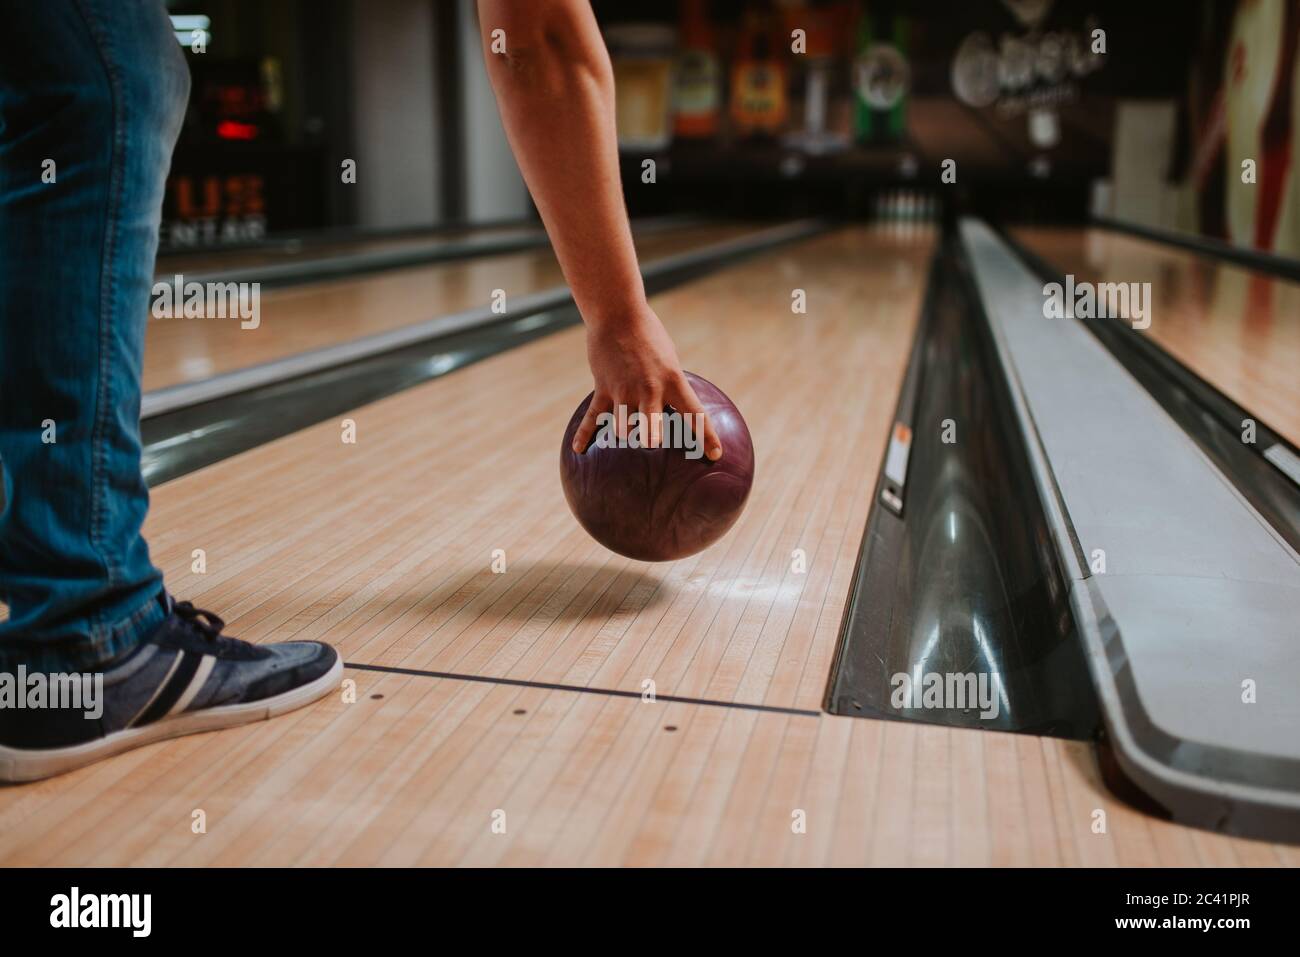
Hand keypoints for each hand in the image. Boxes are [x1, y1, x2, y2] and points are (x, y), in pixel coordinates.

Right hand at [572, 303, 722, 459]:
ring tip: (628, 436)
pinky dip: (584, 433)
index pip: (695, 414)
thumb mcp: (669, 358)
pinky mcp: (603, 388)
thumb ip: (671, 383)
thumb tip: (674, 406)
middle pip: (651, 428)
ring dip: (625, 435)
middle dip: (652, 440)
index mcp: (673, 381)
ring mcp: (624, 391)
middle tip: (655, 445)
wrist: (617, 313)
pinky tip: (578, 449)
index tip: (715, 455)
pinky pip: (592, 417)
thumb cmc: (648, 334)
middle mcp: (649, 389)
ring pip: (623, 428)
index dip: (707, 436)